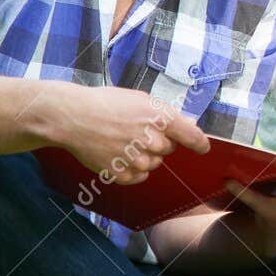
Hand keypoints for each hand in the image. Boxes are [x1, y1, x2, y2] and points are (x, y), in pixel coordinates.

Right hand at [48, 83, 207, 183]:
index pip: (192, 136)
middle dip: (158, 142)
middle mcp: (151, 140)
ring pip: (153, 164)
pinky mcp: (120, 173)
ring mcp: (135, 159)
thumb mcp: (140, 99)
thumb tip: (190, 124)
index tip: (203, 147)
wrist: (72, 117)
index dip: (199, 143)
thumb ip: (166, 114)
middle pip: (168, 149)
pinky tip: (116, 154)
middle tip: (136, 131)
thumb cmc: (106, 104)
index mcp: (160, 118)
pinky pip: (137, 176)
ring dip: (144, 156)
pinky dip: (131, 169)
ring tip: (122, 141)